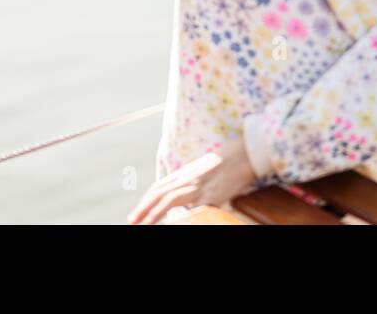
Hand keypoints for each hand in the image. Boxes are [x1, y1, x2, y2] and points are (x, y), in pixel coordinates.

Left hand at [127, 137, 257, 224]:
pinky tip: (175, 222)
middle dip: (143, 208)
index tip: (137, 211)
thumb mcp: (205, 168)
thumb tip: (187, 192)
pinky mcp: (212, 195)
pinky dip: (184, 216)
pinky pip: (195, 209)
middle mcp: (188, 179)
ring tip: (142, 224)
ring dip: (154, 213)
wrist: (245, 152)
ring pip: (170, 200)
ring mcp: (199, 187)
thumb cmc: (229, 159)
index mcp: (185, 173)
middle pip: (159, 194)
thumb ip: (193, 179)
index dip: (146, 200)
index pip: (159, 188)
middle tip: (131, 221)